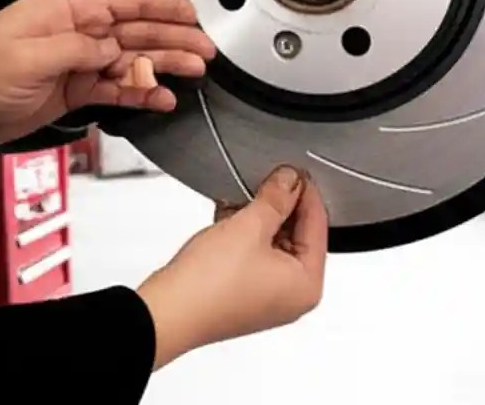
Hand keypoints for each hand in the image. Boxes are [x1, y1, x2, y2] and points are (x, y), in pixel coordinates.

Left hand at [0, 0, 215, 170]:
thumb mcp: (27, 56)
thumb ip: (77, 50)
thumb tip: (114, 50)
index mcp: (64, 8)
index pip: (125, 0)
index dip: (163, 6)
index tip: (193, 14)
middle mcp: (76, 30)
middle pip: (136, 30)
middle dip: (174, 38)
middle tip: (205, 50)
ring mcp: (77, 60)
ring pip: (132, 59)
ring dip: (164, 65)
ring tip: (195, 71)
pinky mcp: (74, 88)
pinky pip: (117, 88)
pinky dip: (140, 93)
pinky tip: (162, 97)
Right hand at [135, 166, 327, 368]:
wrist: (166, 313)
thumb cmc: (208, 285)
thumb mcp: (250, 226)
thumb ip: (276, 198)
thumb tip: (290, 179)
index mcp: (307, 286)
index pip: (318, 226)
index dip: (305, 193)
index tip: (295, 171)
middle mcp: (291, 297)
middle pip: (296, 235)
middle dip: (278, 206)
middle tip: (268, 179)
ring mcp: (265, 297)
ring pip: (271, 243)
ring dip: (257, 217)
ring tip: (243, 197)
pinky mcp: (241, 294)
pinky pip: (252, 254)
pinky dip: (243, 234)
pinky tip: (229, 214)